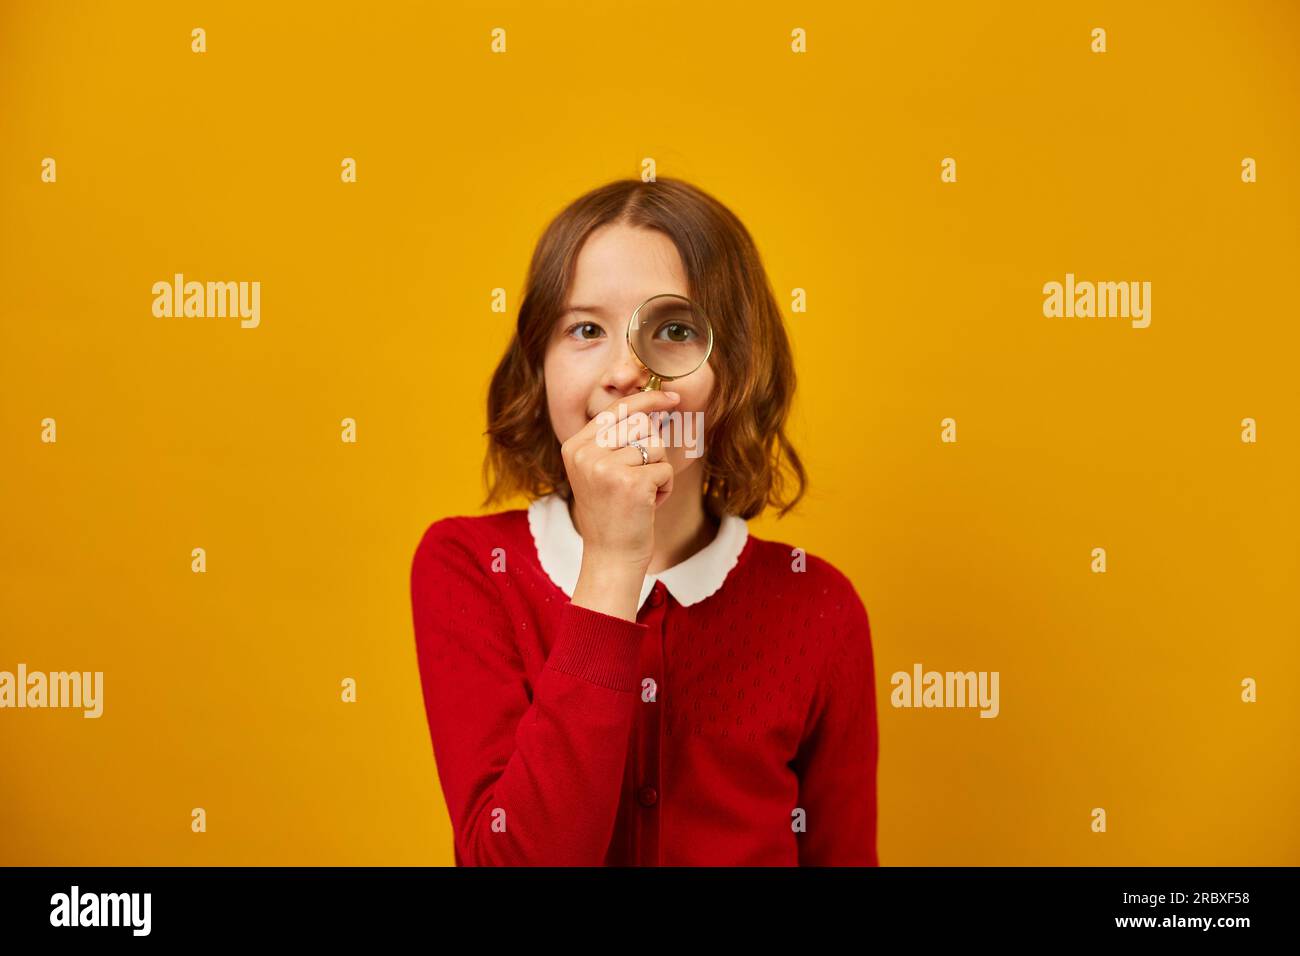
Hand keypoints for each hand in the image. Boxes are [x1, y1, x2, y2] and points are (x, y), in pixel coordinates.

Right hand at [562, 390, 679, 615]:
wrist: (611, 556)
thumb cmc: (613, 512)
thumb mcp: (601, 470)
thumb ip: (614, 439)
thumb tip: (652, 402)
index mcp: (575, 446)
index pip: (617, 409)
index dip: (649, 400)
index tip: (674, 397)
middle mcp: (586, 453)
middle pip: (641, 424)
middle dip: (653, 450)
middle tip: (641, 478)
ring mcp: (605, 468)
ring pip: (656, 446)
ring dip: (659, 471)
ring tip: (641, 494)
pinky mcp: (630, 483)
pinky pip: (665, 469)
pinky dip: (664, 487)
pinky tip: (647, 504)